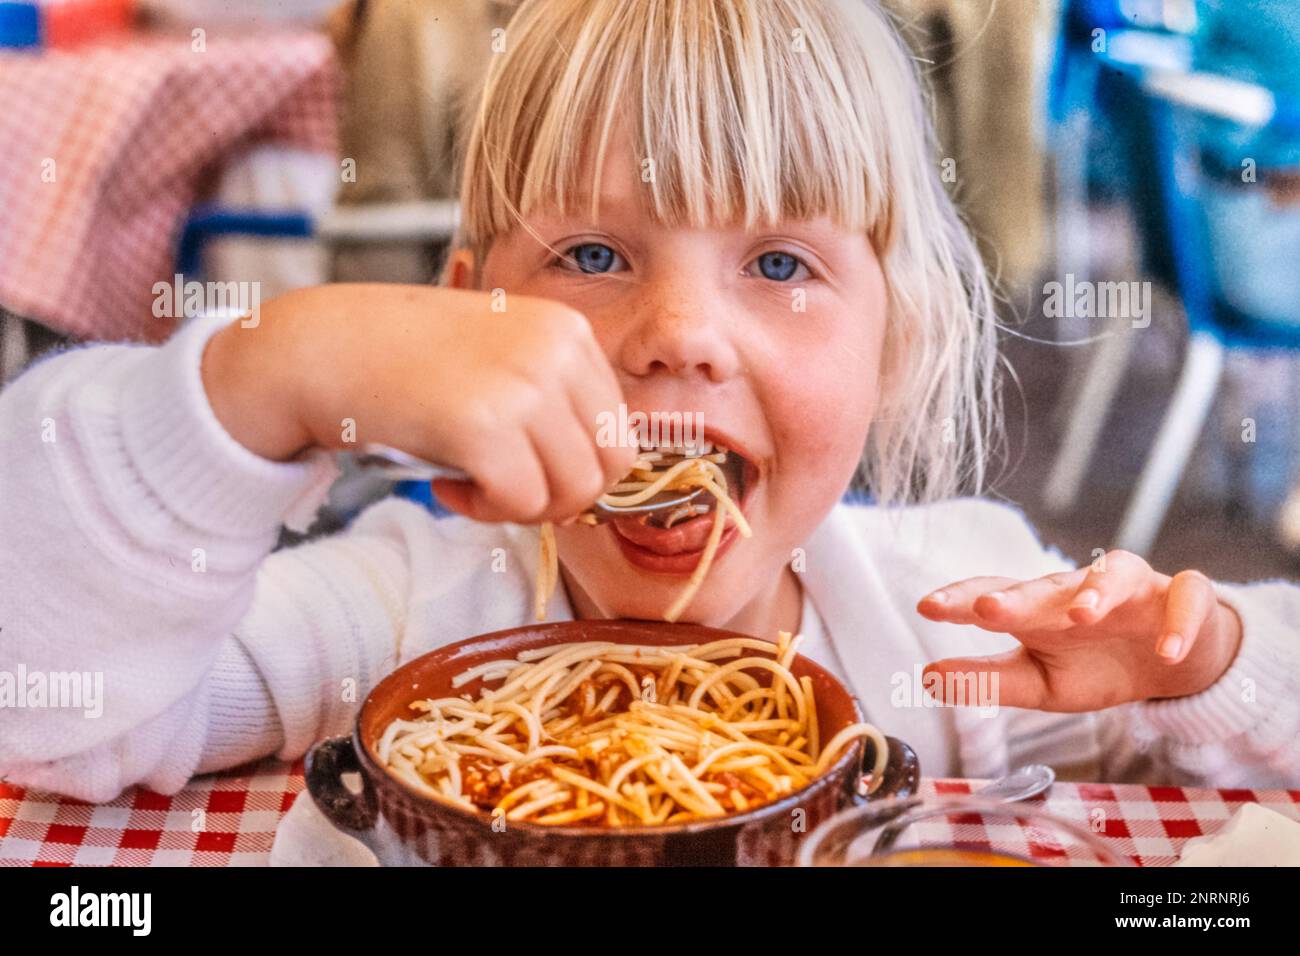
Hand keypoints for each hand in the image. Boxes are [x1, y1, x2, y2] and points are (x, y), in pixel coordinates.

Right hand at [202, 283, 636, 522]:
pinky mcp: (483, 424)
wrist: (321, 345)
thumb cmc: (405, 359)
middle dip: (558, 497)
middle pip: (606, 468)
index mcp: (569, 329)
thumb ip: (552, 400)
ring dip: (520, 507)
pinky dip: (485, 510)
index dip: (574, 468)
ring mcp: (524, 385)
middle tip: (501, 487)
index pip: (617, 432)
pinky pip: (521, 502)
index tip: (524, 465)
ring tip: (469, 482)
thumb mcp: (501, 355)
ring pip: (571, 493)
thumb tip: (594, 479)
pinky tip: (446, 483)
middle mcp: (557, 349)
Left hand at [915, 550, 1243, 711]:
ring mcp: (1133, 590)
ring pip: (1115, 574)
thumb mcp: (1038, 683)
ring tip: (1081, 615)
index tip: (926, 606)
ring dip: (1098, 590)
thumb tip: (927, 677)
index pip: (994, 596)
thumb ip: (986, 679)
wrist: (1173, 665)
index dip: (960, 599)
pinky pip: (1185, 599)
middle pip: (1046, 586)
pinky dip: (1178, 623)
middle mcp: (1080, 591)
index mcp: (1039, 610)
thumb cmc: (1095, 666)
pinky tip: (1166, 650)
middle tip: (988, 610)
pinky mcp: (1183, 600)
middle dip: (1018, 597)